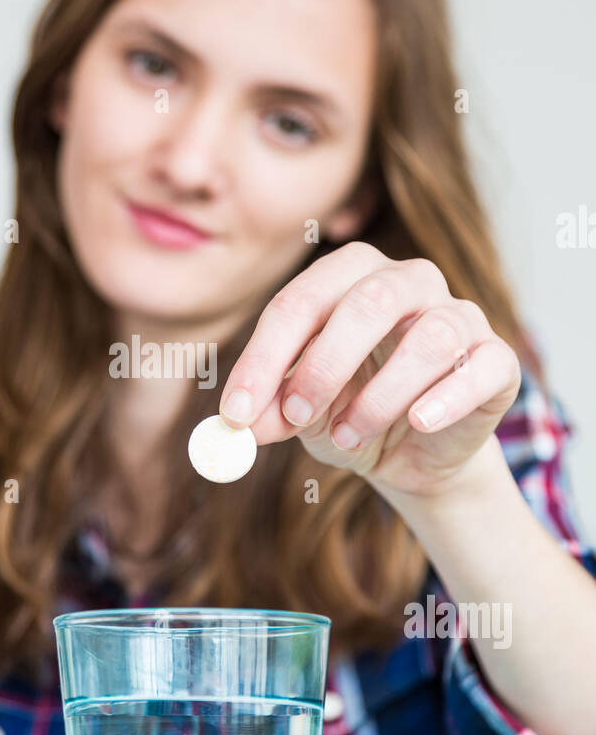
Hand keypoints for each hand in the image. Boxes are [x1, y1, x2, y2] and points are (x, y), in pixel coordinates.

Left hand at [219, 242, 521, 498]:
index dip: (264, 358)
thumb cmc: (351, 415)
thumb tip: (241, 423)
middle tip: (296, 416)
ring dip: (380, 396)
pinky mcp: (497, 361)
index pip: (301, 301)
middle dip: (323, 364)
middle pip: (368, 301)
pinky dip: (446, 398)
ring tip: (349, 438)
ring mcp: (460, 316)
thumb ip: (272, 410)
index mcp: (350, 277)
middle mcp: (409, 281)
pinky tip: (418, 424)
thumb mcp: (301, 416)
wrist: (416, 457)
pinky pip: (479, 368)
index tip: (236, 412)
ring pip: (428, 337)